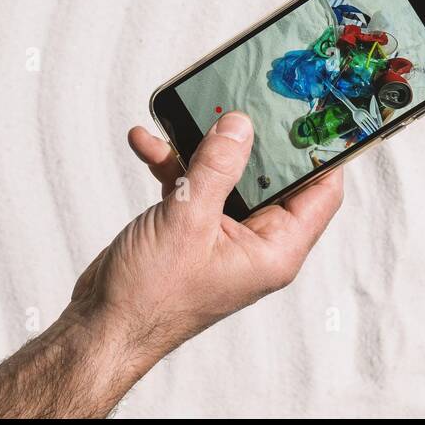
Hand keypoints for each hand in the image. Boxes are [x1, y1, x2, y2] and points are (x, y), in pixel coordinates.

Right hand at [68, 112, 343, 371]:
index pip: (322, 191)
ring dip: (204, 146)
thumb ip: (217, 168)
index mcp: (276, 249)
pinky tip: (149, 143)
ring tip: (189, 113)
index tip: (317, 112)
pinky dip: (174, 164)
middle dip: (255, 138)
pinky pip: (195, 184)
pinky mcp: (194, 228)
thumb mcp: (188, 220)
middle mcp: (257, 241)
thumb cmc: (150, 298)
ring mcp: (224, 234)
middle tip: (251, 97)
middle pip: (274, 175)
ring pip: (229, 175)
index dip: (324, 152)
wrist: (100, 327)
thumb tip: (241, 125)